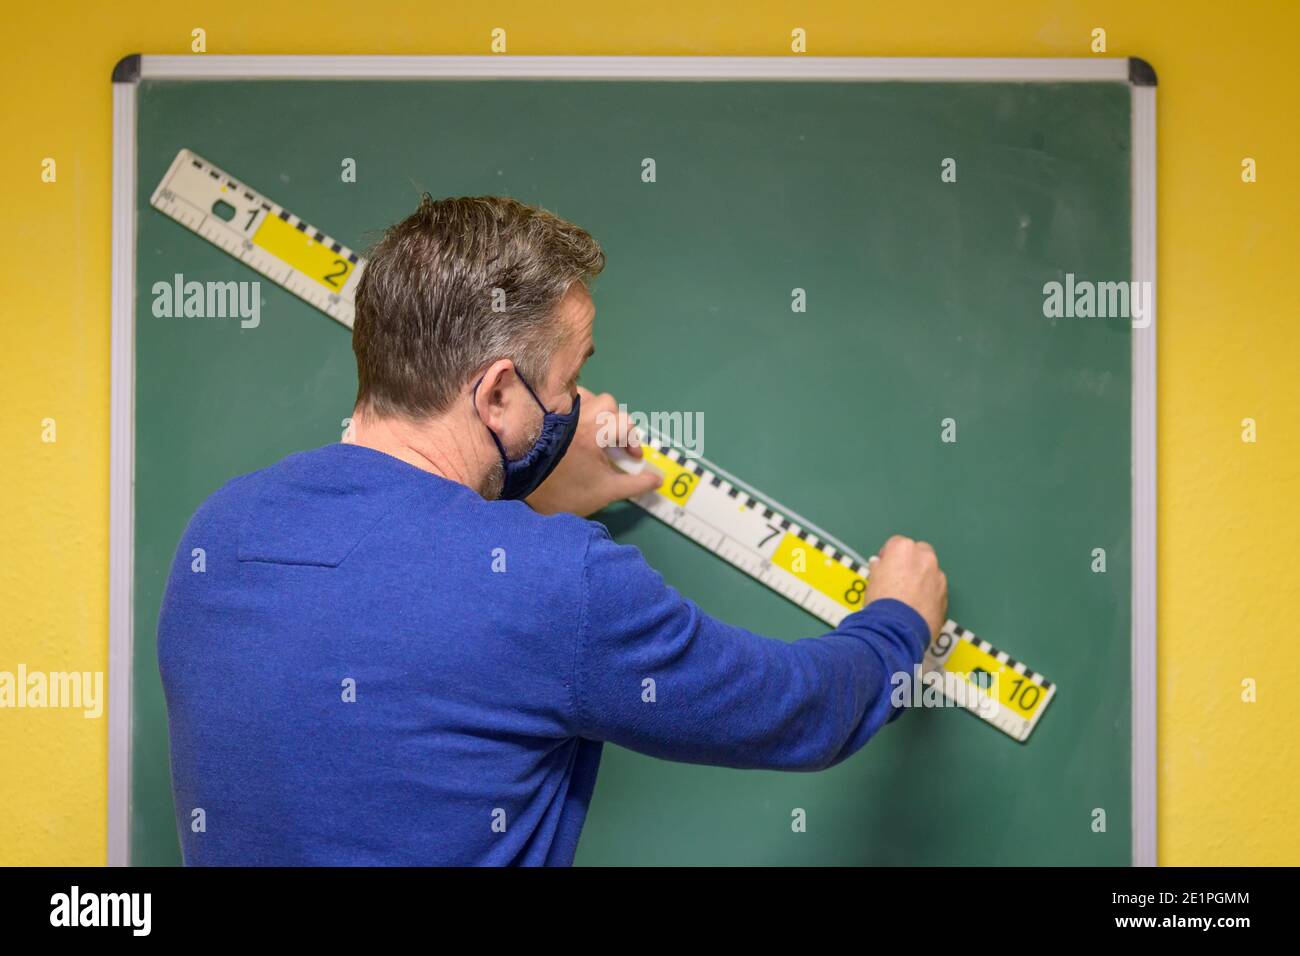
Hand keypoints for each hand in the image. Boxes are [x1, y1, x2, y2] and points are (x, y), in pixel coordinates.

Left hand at [526, 387, 662, 516]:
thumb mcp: (605, 492)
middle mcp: (581, 414)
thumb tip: (659, 479)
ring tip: (593, 433)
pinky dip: (573, 405)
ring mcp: (561, 411)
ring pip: (587, 397)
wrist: (520, 484)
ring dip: (596, 412)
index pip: (627, 424)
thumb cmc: (565, 491)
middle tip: (612, 445)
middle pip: (608, 405)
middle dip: (615, 424)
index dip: (632, 442)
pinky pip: (564, 396)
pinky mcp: (544, 411)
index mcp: (597, 432)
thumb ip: (634, 485)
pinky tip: (572, 425)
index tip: (631, 458)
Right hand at [864, 535, 948, 640]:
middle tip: (899, 578)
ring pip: (930, 571)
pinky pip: (936, 589)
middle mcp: (925, 557)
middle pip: (919, 552)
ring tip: (909, 596)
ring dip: (922, 577)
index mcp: (904, 549)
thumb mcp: (872, 580)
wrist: (897, 627)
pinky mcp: (945, 595)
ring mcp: (938, 576)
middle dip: (911, 561)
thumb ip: (879, 568)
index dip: (888, 556)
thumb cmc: (881, 600)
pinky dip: (929, 594)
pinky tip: (917, 607)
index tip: (884, 567)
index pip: (896, 543)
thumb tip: (880, 565)